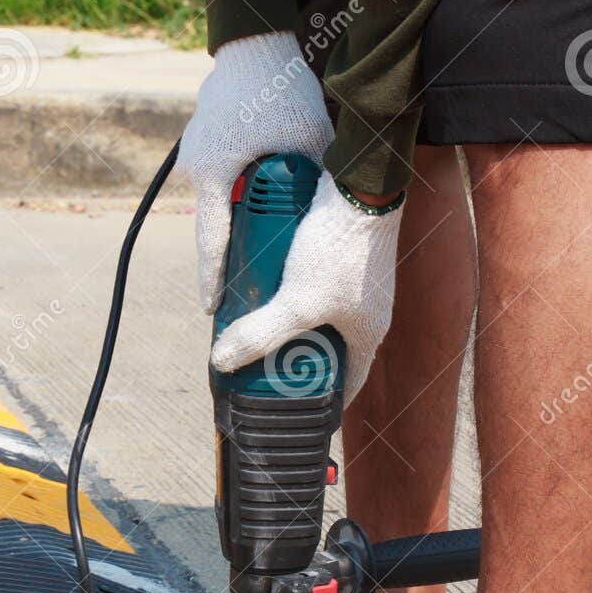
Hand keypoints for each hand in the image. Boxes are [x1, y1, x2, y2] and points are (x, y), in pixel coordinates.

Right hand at [177, 31, 333, 313]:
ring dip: (239, 221)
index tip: (212, 309)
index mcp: (214, 176)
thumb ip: (319, 179)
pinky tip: (259, 201)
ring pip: (218, 201)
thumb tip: (341, 218)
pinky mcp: (203, 138)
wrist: (255, 38)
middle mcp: (196, 168)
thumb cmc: (281, 84)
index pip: (211, 243)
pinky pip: (220, 178)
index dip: (213, 280)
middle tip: (246, 286)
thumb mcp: (309, 140)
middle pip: (213, 226)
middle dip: (231, 255)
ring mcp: (195, 152)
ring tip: (260, 246)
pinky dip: (237, 194)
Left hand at [210, 172, 402, 404]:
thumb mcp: (296, 301)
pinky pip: (312, 285)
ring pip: (315, 314)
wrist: (360, 182)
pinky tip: (265, 283)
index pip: (346, 384)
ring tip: (254, 322)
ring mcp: (355, 282)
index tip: (291, 410)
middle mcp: (368, 311)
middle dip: (291, 356)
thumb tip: (222, 360)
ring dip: (285, 320)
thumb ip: (261, 333)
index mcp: (369, 333)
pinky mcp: (342, 255)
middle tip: (259, 362)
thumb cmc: (341, 247)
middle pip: (325, 349)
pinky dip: (289, 289)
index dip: (319, 402)